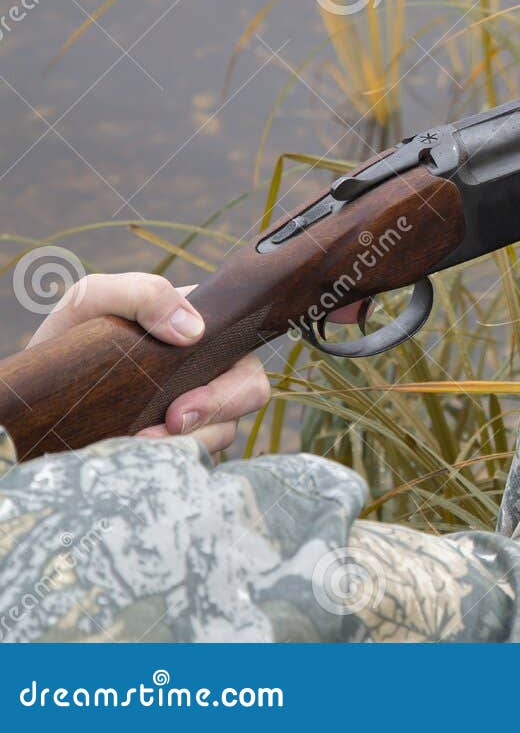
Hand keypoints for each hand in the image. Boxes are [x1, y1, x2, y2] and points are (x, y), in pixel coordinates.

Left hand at [27, 273, 270, 455]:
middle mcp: (209, 370)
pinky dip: (170, 460)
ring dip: (189, 442)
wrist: (35, 392)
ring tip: (138, 444)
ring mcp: (195, 411)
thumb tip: (193, 331)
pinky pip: (196, 458)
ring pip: (225, 431)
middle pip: (250, 392)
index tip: (185, 402)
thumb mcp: (95, 298)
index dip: (234, 380)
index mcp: (202, 331)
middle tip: (172, 422)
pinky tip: (135, 455)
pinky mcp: (177, 443)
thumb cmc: (70, 336)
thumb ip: (143, 293)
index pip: (246, 348)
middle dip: (218, 411)